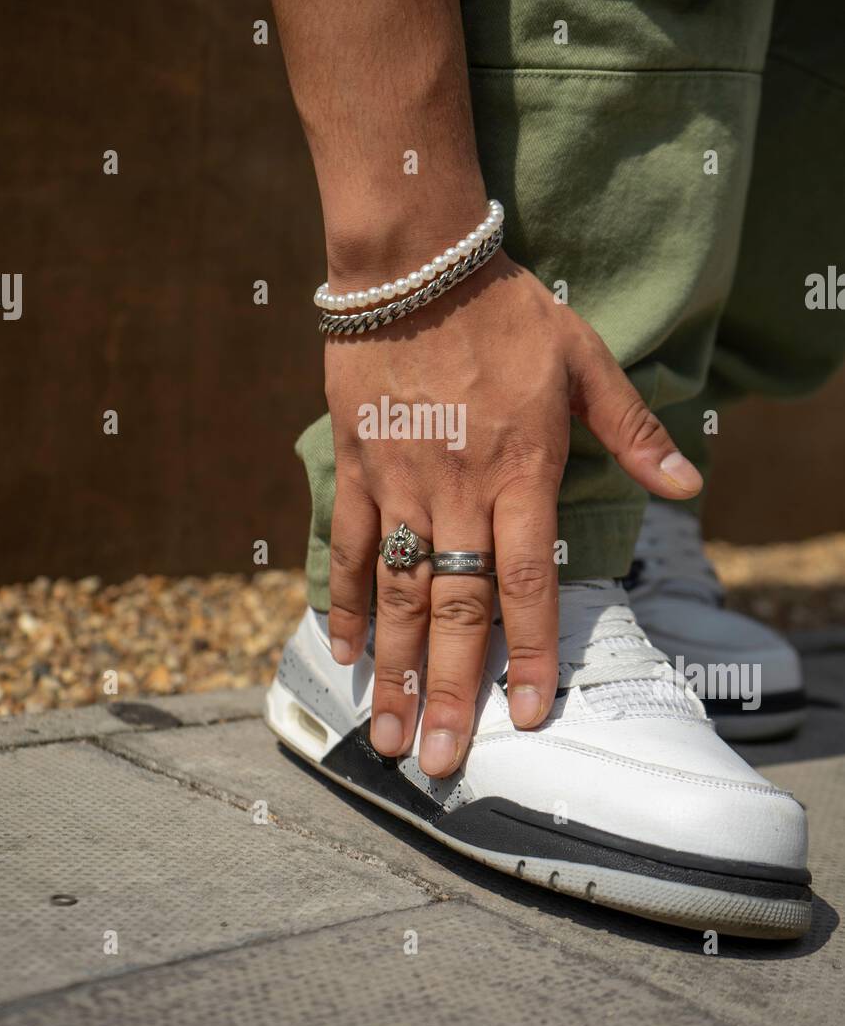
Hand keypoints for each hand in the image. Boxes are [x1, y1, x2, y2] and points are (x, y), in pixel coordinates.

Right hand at [325, 251, 701, 776]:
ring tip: (387, 733)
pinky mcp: (356, 467)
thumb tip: (688, 486)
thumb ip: (632, 431)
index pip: (528, 583)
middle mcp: (458, 492)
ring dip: (390, 667)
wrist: (414, 264)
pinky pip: (346, 545)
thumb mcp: (585, 360)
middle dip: (447, 690)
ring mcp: (400, 484)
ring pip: (393, 593)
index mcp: (521, 473)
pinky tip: (338, 649)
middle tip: (438, 761)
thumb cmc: (507, 312)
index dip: (529, 654)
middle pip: (452, 608)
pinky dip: (341, 599)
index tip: (525, 716)